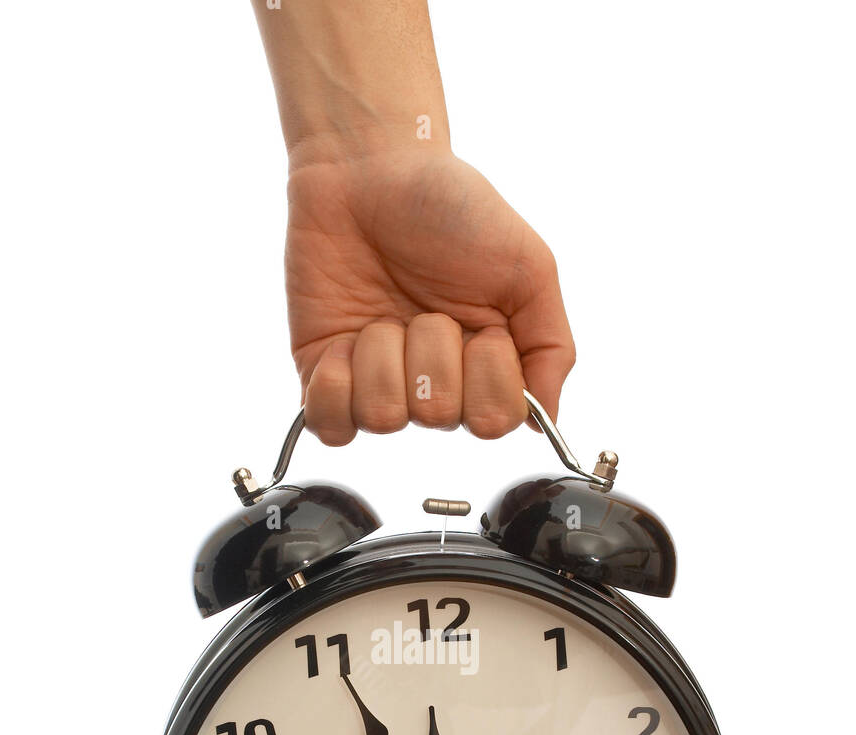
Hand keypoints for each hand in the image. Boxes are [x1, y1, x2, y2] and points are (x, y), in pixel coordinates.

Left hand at [286, 149, 575, 445]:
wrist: (369, 168)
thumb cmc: (453, 209)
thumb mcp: (529, 269)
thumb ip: (551, 350)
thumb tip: (546, 422)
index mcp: (486, 371)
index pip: (494, 422)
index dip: (487, 375)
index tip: (484, 327)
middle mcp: (434, 386)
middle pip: (438, 415)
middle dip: (433, 348)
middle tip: (425, 306)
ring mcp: (377, 384)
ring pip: (383, 417)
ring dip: (383, 355)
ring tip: (381, 314)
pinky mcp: (324, 377)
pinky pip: (330, 424)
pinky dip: (335, 385)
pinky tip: (343, 343)